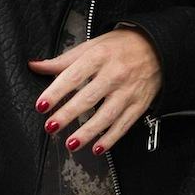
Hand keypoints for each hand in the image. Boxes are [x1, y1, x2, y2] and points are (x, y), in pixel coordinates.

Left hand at [28, 28, 162, 155]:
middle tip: (51, 127)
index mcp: (99, 56)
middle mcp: (114, 74)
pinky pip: (123, 125)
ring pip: (106, 116)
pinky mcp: (138, 105)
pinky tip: (98, 148)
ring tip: (71, 144)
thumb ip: (64, 60)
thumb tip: (36, 66)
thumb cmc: (120, 46)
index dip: (56, 92)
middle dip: (68, 114)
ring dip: (88, 132)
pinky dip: (111, 139)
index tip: (42, 105)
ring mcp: (128, 92)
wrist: (158, 48)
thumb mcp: (92, 45)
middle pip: (88, 98)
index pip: (74, 76)